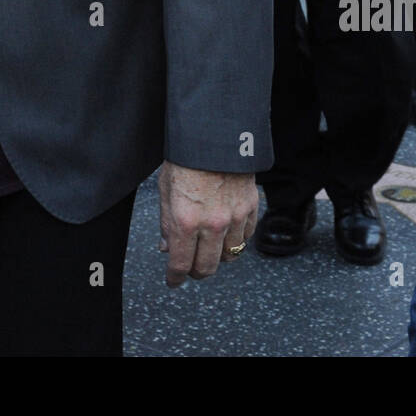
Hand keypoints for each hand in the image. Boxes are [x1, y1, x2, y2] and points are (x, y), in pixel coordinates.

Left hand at [157, 162, 257, 286]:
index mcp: (185, 221)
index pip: (180, 264)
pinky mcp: (250, 207)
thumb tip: (167, 247)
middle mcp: (211, 224)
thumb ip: (166, 222)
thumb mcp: (165, 189)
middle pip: (207, 267)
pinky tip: (227, 233)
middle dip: (196, 272)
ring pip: (230, 256)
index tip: (173, 280)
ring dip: (218, 257)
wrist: (214, 135)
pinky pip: (246, 237)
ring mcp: (234, 217)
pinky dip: (237, 240)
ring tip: (210, 249)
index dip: (175, 278)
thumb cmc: (185, 158)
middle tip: (191, 268)